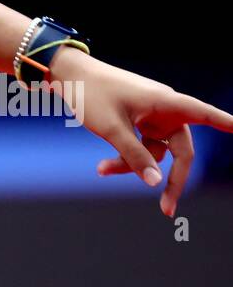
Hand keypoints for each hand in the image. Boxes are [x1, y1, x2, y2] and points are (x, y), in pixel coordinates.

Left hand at [46, 48, 232, 216]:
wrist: (71, 77)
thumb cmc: (93, 95)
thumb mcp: (112, 129)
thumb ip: (133, 156)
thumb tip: (154, 183)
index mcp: (166, 103)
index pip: (205, 115)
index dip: (226, 124)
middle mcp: (165, 110)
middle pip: (181, 151)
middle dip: (173, 180)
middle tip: (166, 209)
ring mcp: (152, 118)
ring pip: (154, 153)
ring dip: (131, 166)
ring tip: (101, 170)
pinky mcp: (139, 123)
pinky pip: (140, 148)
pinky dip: (124, 158)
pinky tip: (102, 168)